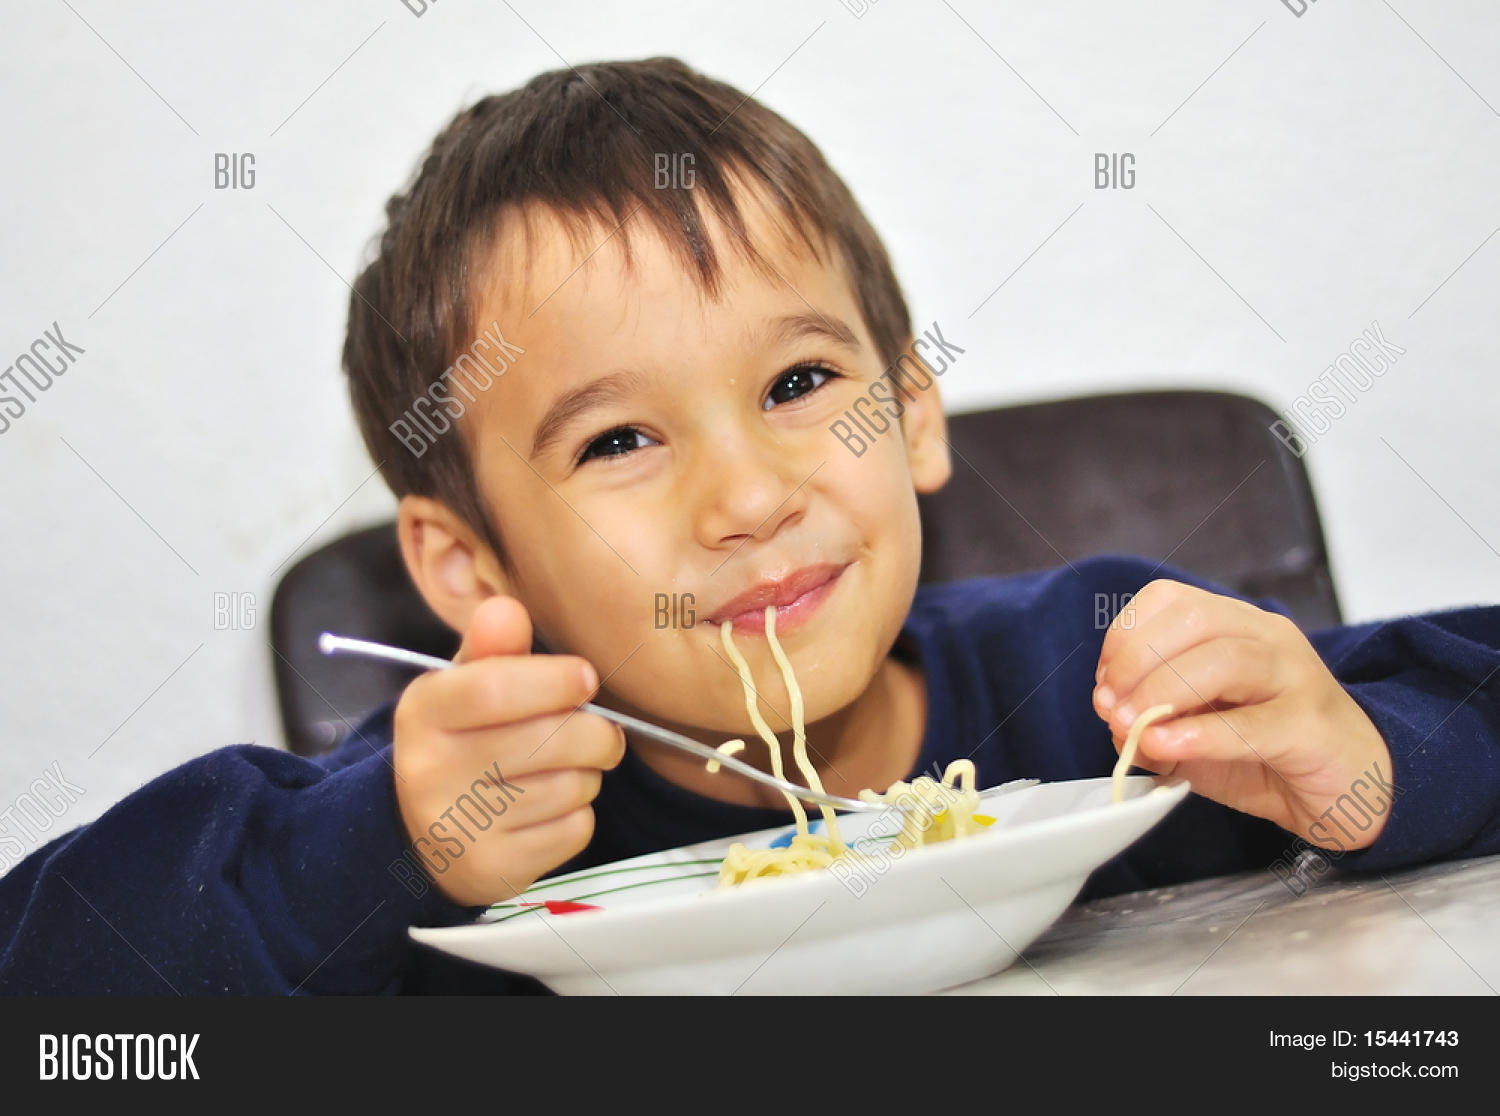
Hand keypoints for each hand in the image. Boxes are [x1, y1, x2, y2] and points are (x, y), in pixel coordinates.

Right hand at [392, 596, 624, 906]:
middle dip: (595, 731)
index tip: (586, 678)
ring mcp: (460, 826)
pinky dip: (578, 814)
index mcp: (423, 712)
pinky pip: (574, 829)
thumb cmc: (462, 742)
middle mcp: (431, 771)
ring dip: (587, 773)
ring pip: (572, 785)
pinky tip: (550, 808)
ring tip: (563, 769)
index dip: (553, 680)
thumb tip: (507, 610)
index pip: (494, 690)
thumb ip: (492, 649)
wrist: (423, 835)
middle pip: (551, 740)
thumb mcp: (463, 688)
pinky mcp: (494, 869)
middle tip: (599, 730)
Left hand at [1093, 579, 1393, 851]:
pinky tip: (1165, 745)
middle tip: (1110, 707)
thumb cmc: (1267, 753)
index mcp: (1235, 626)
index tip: (1104, 682)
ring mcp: (1296, 676)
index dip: (1125, 636)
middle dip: (1137, 661)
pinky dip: (1200, 733)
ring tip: (1133, 728)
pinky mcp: (1312, 725)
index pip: (1169, 600)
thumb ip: (1151, 720)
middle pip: (1193, 620)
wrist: (1350, 789)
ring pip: (1224, 659)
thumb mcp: (1194, 733)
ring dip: (1162, 692)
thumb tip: (1110, 715)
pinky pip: (1252, 722)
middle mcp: (1267, 638)